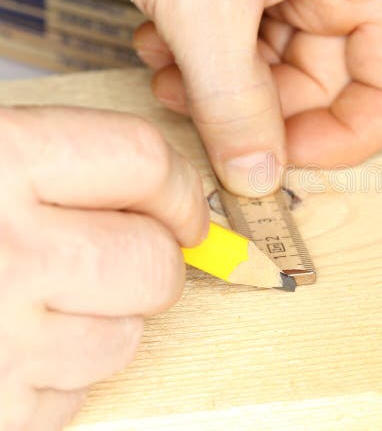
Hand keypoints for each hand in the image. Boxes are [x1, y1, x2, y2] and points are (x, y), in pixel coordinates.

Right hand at [0, 107, 207, 428]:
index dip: (179, 188)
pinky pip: (69, 399)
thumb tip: (160, 187)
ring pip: (121, 340)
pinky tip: (7, 352)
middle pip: (151, 264)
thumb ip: (48, 162)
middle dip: (151, 265)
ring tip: (39, 306)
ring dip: (101, 325)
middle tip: (117, 260)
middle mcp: (1, 251)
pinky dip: (54, 381)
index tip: (183, 211)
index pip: (142, 162)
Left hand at [61, 0, 381, 195]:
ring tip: (168, 69)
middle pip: (335, 92)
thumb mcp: (201, 3)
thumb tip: (257, 174)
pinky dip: (210, 68)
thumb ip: (232, 102)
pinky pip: (256, 61)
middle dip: (260, 113)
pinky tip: (164, 45)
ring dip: (223, 93)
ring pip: (287, 83)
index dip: (348, 138)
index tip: (284, 159)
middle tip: (200, 110)